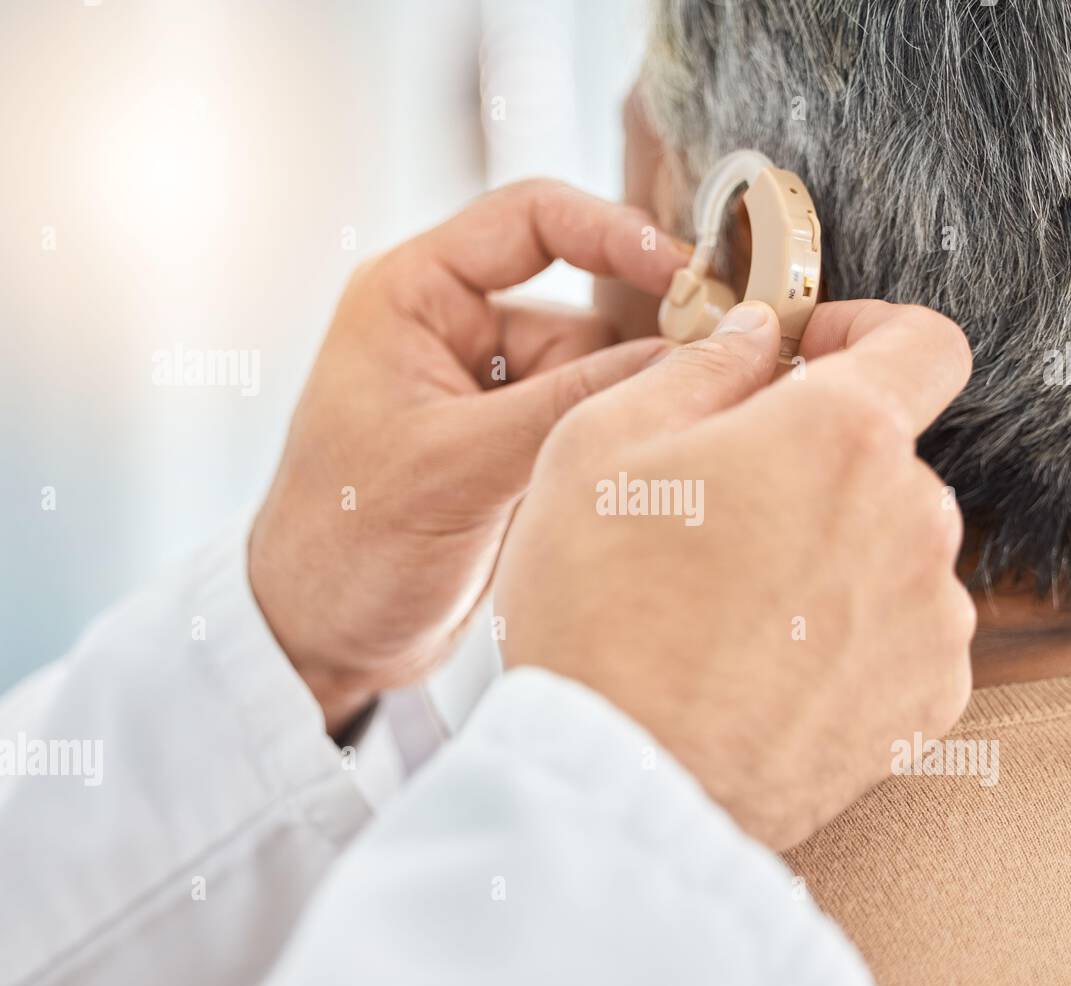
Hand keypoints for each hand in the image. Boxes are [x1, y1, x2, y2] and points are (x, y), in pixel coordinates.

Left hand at [249, 180, 685, 731]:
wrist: (321, 639)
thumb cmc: (343, 546)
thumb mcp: (458, 467)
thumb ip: (570, 406)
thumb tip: (686, 356)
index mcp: (414, 298)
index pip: (533, 219)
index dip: (617, 234)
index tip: (689, 272)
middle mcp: (456, 333)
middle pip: (585, 309)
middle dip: (639, 350)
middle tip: (707, 379)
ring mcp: (490, 396)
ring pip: (600, 378)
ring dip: (627, 412)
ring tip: (651, 455)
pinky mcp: (514, 450)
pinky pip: (589, 427)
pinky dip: (615, 448)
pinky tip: (634, 479)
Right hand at [494, 299, 975, 849]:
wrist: (621, 783)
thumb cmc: (598, 610)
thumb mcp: (602, 445)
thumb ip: (702, 367)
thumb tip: (760, 338)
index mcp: (844, 437)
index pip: (923, 343)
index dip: (871, 332)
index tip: (817, 357)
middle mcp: (915, 520)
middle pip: (886, 459)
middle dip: (818, 462)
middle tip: (725, 510)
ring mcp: (931, 620)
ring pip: (891, 548)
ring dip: (835, 551)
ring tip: (737, 606)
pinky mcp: (927, 702)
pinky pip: (900, 633)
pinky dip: (851, 633)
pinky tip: (771, 664)